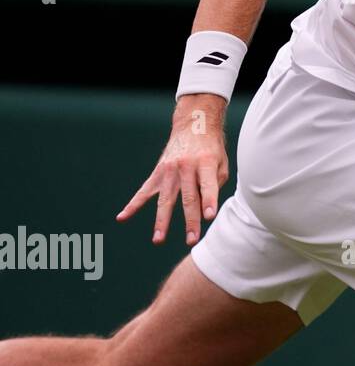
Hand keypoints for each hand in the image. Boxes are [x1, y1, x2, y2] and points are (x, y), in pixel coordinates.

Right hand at [117, 94, 229, 245]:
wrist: (194, 125)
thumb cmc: (212, 149)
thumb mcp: (221, 163)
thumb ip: (214, 185)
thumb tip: (204, 210)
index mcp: (205, 163)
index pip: (208, 186)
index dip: (209, 201)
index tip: (209, 217)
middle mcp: (186, 167)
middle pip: (188, 198)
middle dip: (190, 220)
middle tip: (192, 240)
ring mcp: (169, 170)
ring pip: (165, 200)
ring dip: (162, 221)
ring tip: (158, 240)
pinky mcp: (158, 172)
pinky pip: (144, 191)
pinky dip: (132, 205)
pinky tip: (122, 217)